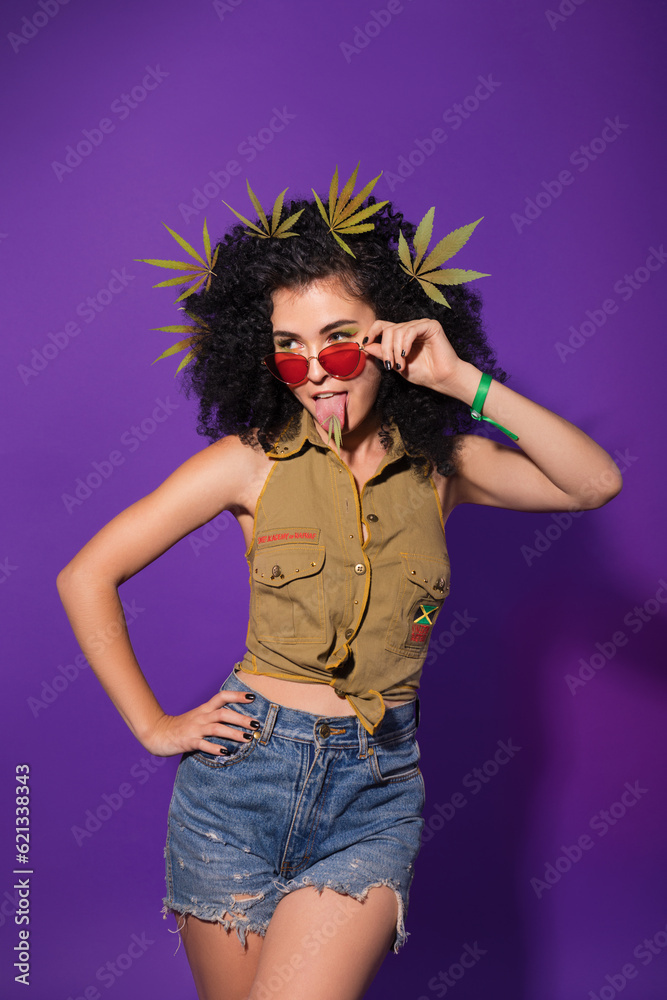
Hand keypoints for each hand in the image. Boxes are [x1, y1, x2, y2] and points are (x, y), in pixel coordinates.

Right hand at [141, 690, 258, 756]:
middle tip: (256, 724)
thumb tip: (236, 721)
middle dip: (241, 718)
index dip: (237, 695)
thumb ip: (213, 717)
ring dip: (234, 733)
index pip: (222, 697)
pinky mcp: (189, 741)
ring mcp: (195, 729)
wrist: (158, 734)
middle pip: (224, 713)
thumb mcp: (198, 717)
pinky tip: (226, 752)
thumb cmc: (182, 727)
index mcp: (204, 709)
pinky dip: (215, 748)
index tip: (252, 697)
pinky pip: (204, 744)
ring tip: (248, 738)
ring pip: (217, 728)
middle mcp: (201, 716)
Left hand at [363, 317, 464, 392]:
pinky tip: (405, 355)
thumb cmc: (423, 373)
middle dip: (385, 348)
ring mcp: (420, 325)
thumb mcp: (396, 364)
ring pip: (398, 330)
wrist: (442, 379)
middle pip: (388, 329)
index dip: (371, 332)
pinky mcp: (431, 325)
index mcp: (402, 335)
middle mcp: (410, 327)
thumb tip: (366, 345)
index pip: (382, 325)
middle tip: (389, 365)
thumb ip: (383, 354)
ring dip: (395, 350)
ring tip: (400, 365)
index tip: (365, 344)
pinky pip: (411, 330)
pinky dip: (405, 344)